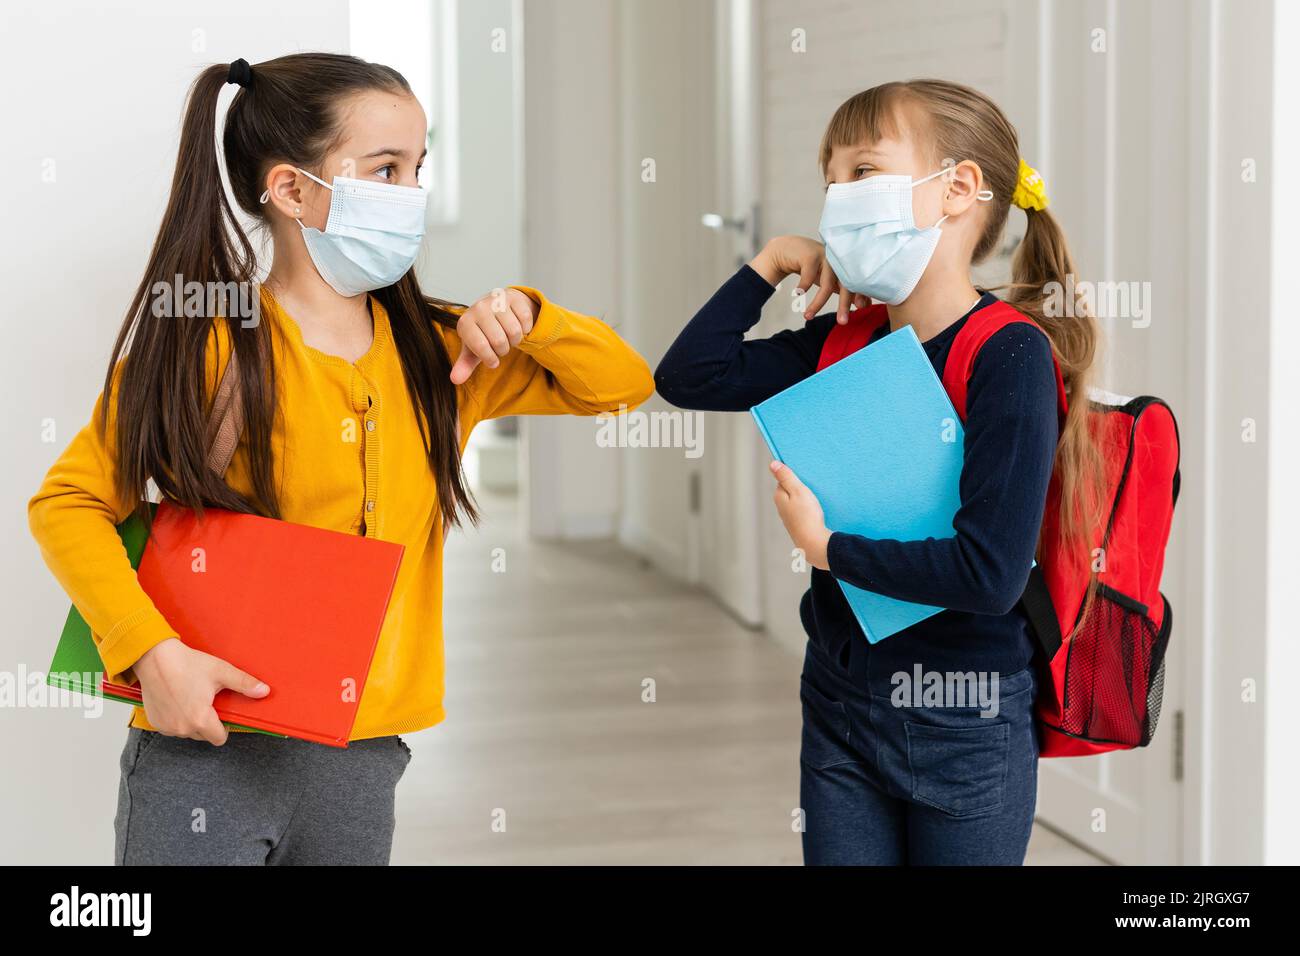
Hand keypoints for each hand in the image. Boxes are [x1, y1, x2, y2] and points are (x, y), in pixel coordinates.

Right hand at [133, 638, 269, 744]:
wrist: (155, 657)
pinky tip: (177, 700)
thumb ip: (244, 684)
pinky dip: (176, 719)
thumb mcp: (221, 672)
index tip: (222, 712)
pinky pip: (171, 727)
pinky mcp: (155, 722)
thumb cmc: (188, 664)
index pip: (219, 739)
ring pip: (187, 732)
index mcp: (200, 719)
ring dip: (191, 721)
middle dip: (208, 723)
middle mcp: (182, 728)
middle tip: (206, 700)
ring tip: (191, 698)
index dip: (224, 727)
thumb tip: (264, 691)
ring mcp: (166, 727)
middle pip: (203, 736)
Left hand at [450, 287, 537, 384]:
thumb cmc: (484, 333)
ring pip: (514, 331)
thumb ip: (464, 365)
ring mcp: (496, 300)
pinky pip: (525, 320)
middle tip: (501, 346)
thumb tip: (455, 380)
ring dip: (516, 340)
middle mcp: (478, 308)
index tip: (492, 360)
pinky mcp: (513, 296)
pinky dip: (525, 328)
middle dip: (504, 350)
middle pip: (500, 341)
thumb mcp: (473, 350)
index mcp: (465, 323)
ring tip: (509, 336)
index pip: (481, 347)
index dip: (491, 358)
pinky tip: (518, 325)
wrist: (496, 308)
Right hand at [749, 235, 868, 323]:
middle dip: (844, 304)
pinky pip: (808, 274)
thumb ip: (845, 291)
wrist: (789, 249)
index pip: (856, 284)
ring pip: (826, 284)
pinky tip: (798, 293)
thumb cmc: (813, 267)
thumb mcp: (830, 280)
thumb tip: (865, 305)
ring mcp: (825, 257)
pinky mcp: (810, 254)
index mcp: (845, 267)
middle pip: (845, 284)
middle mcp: (838, 262)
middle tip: (842, 322)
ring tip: (807, 316)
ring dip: (817, 303)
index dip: (861, 295)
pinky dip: (803, 286)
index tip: (861, 309)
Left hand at [769, 461, 831, 569]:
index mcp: (779, 497)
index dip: (794, 477)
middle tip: (813, 488)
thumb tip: (772, 464)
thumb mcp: (798, 490)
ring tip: (816, 500)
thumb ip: (786, 477)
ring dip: (805, 500)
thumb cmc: (807, 515)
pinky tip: (816, 512)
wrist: (814, 543)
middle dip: (800, 489)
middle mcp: (781, 508)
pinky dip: (808, 510)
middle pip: (790, 492)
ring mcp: (789, 518)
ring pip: (796, 503)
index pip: (783, 480)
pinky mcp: (798, 526)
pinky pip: (802, 513)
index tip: (805, 477)